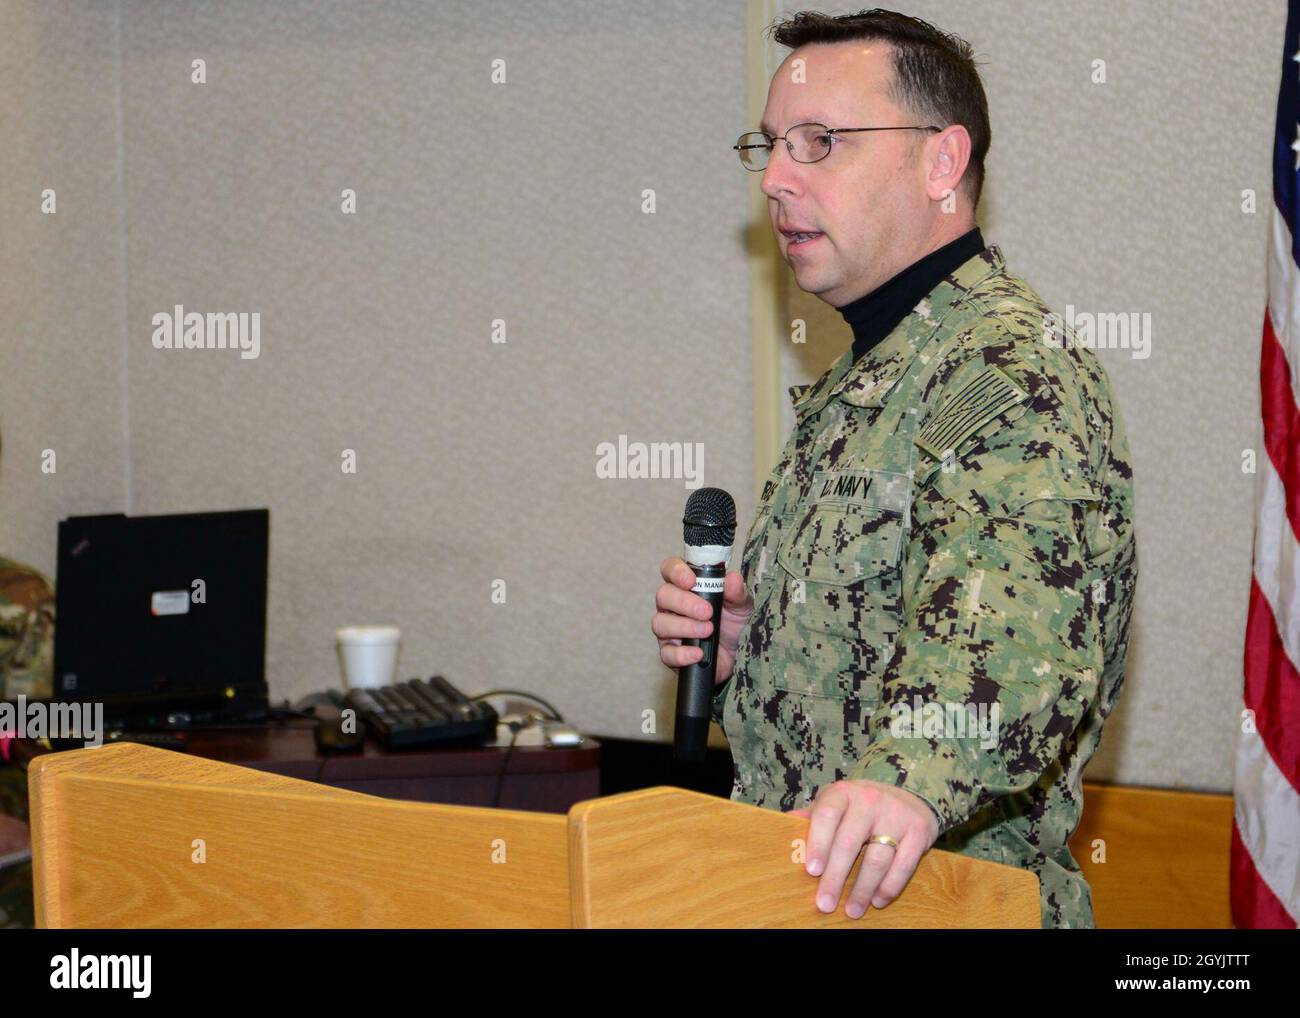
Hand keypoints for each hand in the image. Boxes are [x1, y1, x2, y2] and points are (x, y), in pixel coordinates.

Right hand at [653, 556, 752, 683]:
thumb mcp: (741, 605)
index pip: (670, 569)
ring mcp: (669, 629)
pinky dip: (681, 654)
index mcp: (687, 586)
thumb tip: (733, 579)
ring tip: (708, 631)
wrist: (739, 654)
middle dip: (684, 603)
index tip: (691, 581)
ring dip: (684, 627)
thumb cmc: (735, 623)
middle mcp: (673, 605)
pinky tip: (698, 653)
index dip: (675, 571)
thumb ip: (737, 592)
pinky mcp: (670, 653)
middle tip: (707, 612)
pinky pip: (666, 653)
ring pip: (660, 623)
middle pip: (663, 595)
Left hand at [788, 779, 939, 917]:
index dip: (818, 842)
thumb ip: (812, 816)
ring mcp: (896, 814)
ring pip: (877, 858)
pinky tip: (878, 901)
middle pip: (849, 843)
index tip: (811, 871)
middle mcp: (870, 800)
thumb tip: (783, 827)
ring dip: (863, 889)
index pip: (826, 815)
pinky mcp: (919, 830)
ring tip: (852, 910)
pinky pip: (903, 865)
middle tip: (824, 904)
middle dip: (835, 877)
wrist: (907, 794)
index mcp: (843, 793)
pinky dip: (889, 887)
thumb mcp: (836, 803)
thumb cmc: (859, 806)